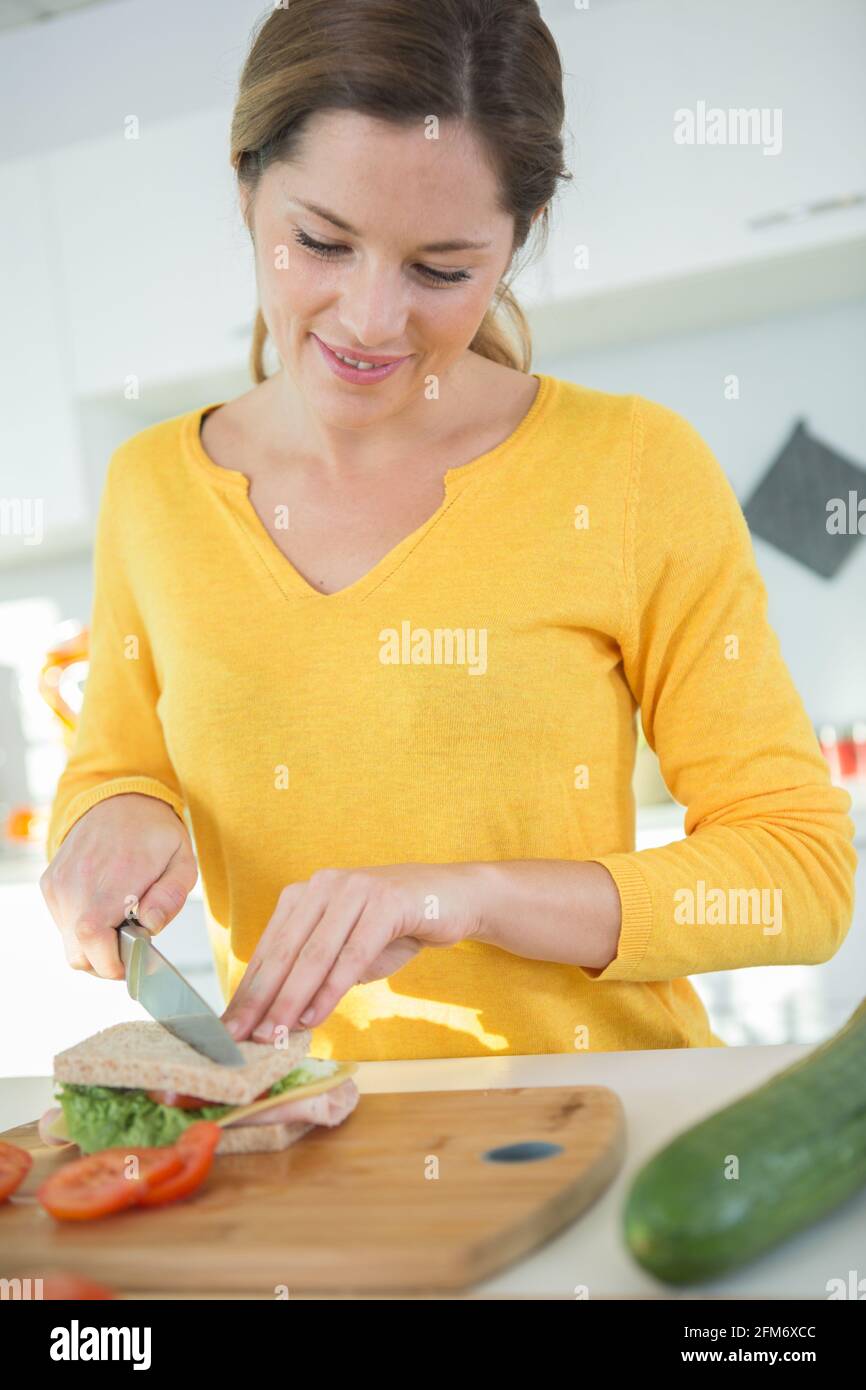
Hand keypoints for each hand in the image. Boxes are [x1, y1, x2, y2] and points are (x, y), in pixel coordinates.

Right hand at [40, 793, 197, 978]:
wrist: (117, 800)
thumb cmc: (154, 833)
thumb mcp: (182, 861)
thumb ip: (170, 897)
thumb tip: (149, 926)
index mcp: (113, 879)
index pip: (94, 940)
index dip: (111, 964)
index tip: (132, 962)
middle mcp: (77, 884)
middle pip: (79, 954)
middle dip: (106, 962)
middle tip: (130, 945)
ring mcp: (59, 885)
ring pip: (69, 943)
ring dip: (94, 945)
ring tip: (118, 920)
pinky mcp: (50, 884)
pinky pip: (63, 924)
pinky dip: (81, 927)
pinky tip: (103, 907)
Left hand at [221, 862, 483, 1042]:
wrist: (453, 898)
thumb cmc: (393, 928)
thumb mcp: (346, 950)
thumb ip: (313, 973)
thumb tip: (276, 1018)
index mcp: (304, 895)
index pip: (270, 949)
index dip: (249, 990)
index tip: (229, 1028)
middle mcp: (323, 885)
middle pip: (285, 951)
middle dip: (260, 999)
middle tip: (241, 1037)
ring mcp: (354, 889)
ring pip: (315, 954)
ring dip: (291, 999)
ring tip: (273, 1035)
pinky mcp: (386, 901)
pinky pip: (352, 954)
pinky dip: (331, 989)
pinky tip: (314, 1016)